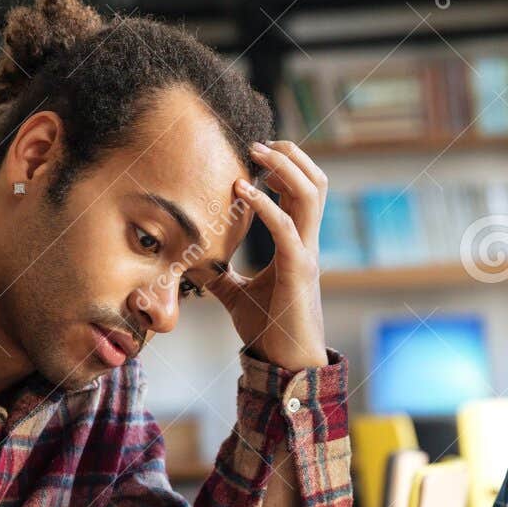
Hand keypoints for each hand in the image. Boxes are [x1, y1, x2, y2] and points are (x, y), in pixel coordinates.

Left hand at [209, 141, 328, 371]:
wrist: (286, 363)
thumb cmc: (268, 330)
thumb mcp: (236, 295)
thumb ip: (221, 276)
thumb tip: (193, 263)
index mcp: (296, 244)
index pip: (301, 191)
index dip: (284, 165)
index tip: (254, 152)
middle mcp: (306, 243)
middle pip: (314, 181)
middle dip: (289, 154)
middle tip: (257, 143)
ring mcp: (305, 254)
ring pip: (310, 193)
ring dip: (284, 167)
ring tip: (257, 153)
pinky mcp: (298, 270)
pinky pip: (286, 227)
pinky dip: (266, 204)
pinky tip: (242, 190)